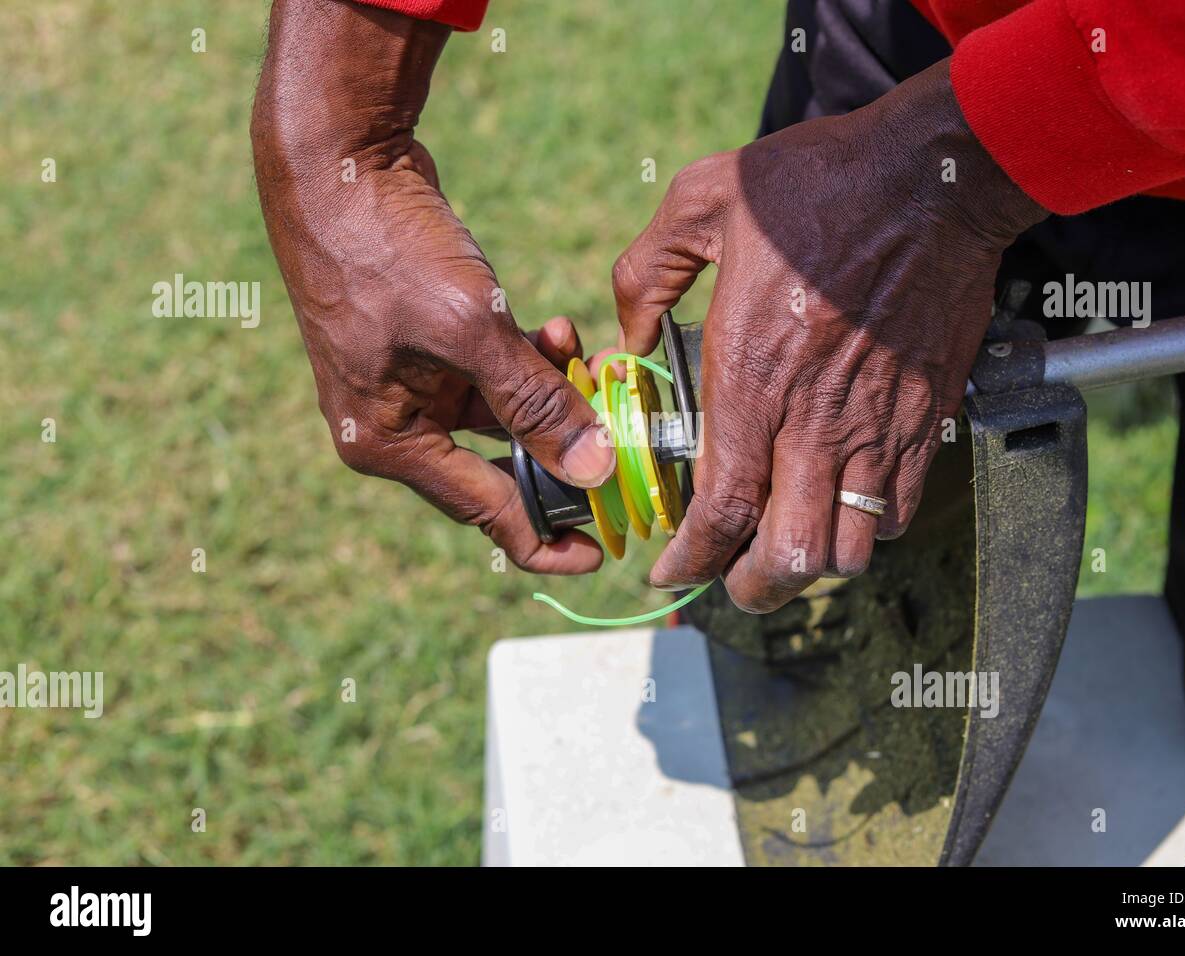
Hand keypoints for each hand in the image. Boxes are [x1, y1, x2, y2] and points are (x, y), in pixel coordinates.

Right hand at [251, 0, 613, 572]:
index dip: (545, 537)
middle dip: (565, 447)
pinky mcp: (427, 343)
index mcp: (386, 441)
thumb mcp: (470, 330)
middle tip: (623, 442)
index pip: (483, 511)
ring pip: (506, 412)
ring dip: (555, 392)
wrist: (338, 160)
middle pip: (500, 464)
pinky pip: (494, 372)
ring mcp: (409, 382)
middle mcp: (394, 423)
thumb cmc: (387, 248)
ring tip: (595, 364)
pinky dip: (532, 359)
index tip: (600, 555)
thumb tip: (592, 468)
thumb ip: (534, 404)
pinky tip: (561, 333)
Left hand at [613, 59, 1045, 610]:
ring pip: (848, 551)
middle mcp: (815, 422)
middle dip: (751, 587)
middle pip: (788, 558)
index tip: (670, 573)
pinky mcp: (927, 419)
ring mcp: (877, 427)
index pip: (722, 512)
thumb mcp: (700, 204)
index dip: (691, 560)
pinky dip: (868, 529)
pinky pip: (899, 510)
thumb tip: (627, 334)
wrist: (933, 176)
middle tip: (730, 578)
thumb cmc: (816, 185)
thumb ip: (646, 274)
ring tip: (787, 547)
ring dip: (812, 564)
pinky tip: (843, 505)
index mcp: (752, 379)